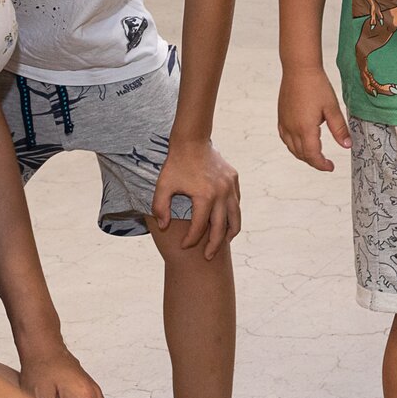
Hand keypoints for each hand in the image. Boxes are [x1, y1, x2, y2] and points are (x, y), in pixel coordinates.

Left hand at [154, 138, 239, 258]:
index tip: (184, 246)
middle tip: (207, 257)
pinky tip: (226, 221)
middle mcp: (221, 193)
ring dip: (230, 232)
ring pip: (235, 217)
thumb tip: (164, 226)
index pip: (199, 227)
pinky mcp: (234, 180)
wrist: (193, 140)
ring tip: (223, 243)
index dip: (191, 240)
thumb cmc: (176, 164)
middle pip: (220, 228)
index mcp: (204, 196)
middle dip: (214, 245)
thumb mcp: (162, 186)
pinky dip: (232, 215)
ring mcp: (230, 186)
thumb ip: (160, 208)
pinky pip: (236, 203)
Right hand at [277, 66, 349, 171]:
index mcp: (306, 128)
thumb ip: (339, 129)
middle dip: (314, 161)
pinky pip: (285, 138)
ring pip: (291, 148)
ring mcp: (284, 123)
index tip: (331, 167)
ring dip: (303, 155)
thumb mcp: (332, 108)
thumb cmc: (316, 85)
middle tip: (326, 162)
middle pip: (302, 154)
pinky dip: (293, 145)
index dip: (321, 164)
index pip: (312, 155)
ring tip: (315, 154)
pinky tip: (300, 142)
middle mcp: (292, 129)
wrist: (299, 69)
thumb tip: (347, 145)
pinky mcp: (281, 117)